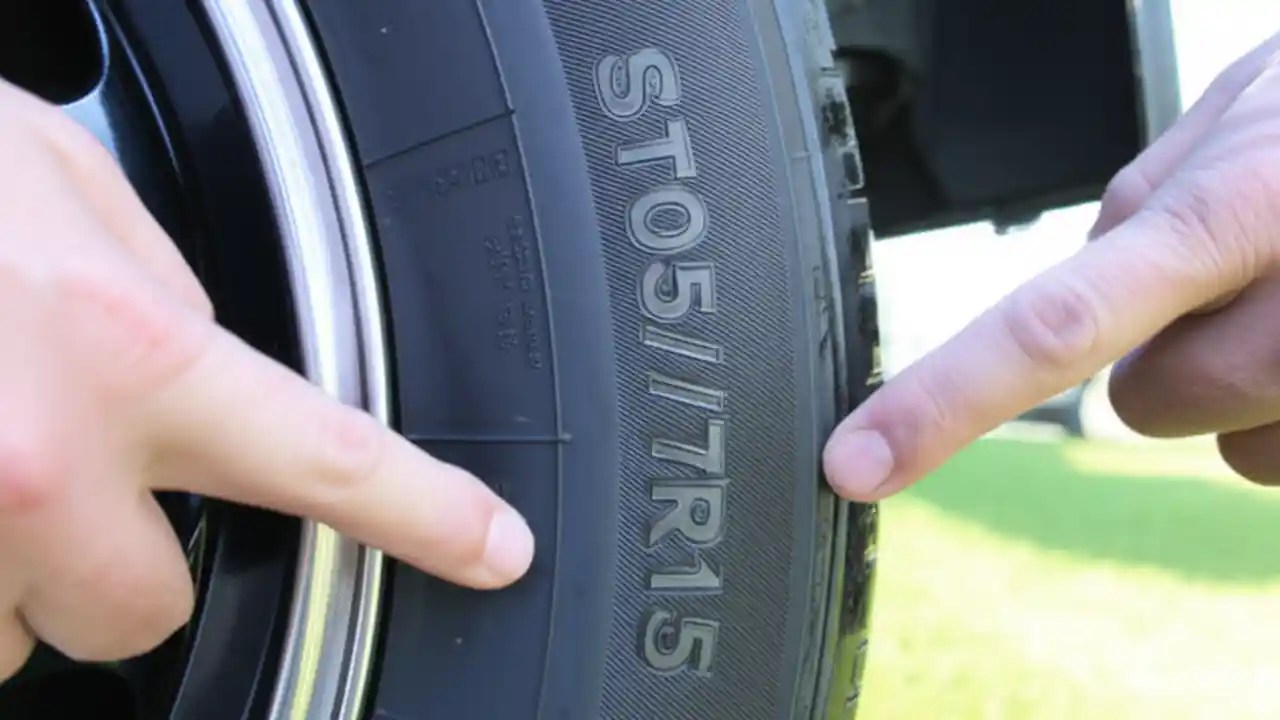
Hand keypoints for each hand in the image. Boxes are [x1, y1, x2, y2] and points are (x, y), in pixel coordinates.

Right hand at [0, 80, 532, 678]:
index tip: (489, 549)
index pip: (332, 459)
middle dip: (117, 560)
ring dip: (1, 573)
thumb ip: (155, 290)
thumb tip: (203, 362)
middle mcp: (33, 463)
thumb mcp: (62, 187)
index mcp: (125, 350)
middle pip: (142, 612)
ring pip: (13, 638)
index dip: (427, 515)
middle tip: (59, 468)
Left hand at [825, 33, 1279, 500]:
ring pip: (1243, 452)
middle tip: (1246, 284)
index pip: (1055, 321)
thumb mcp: (1250, 119)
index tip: (853, 464)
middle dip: (1177, 362)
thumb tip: (1089, 272)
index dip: (942, 402)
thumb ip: (1151, 202)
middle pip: (1154, 407)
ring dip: (1259, 390)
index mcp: (1232, 203)